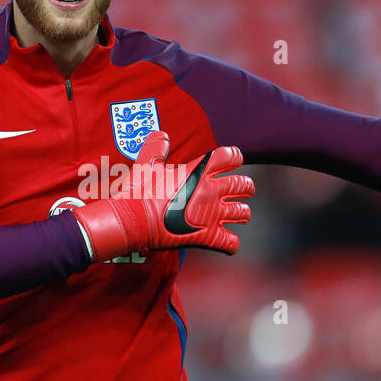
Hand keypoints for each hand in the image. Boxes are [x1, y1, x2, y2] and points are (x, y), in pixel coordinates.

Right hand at [73, 131, 254, 260]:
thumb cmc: (140, 193)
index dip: (233, 156)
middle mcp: (211, 191)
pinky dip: (231, 244)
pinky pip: (231, 243)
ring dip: (242, 213)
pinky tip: (227, 242)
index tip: (232, 158)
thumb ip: (157, 148)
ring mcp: (213, 215)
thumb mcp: (147, 165)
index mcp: (200, 171)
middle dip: (246, 186)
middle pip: (244, 185)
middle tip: (243, 189)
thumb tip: (161, 136)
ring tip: (239, 214)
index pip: (230, 156)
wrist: (134, 222)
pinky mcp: (209, 238)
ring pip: (243, 212)